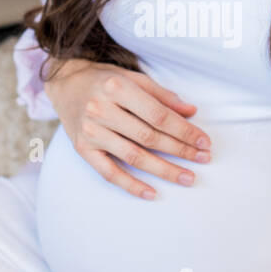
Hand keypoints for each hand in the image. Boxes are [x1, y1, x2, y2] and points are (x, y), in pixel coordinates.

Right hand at [46, 63, 212, 201]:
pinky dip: (131, 185)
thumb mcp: (133, 78)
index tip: (204, 141)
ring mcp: (91, 131)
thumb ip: (162, 96)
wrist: (66, 83)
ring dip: (164, 170)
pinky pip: (109, 172)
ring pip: (134, 156)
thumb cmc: (104, 80)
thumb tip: (191, 112)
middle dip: (181, 150)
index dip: (184, 131)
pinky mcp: (82, 148)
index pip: (159, 115)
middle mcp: (101, 109)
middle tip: (204, 159)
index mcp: (117, 87)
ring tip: (187, 177)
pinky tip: (151, 193)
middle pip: (149, 137)